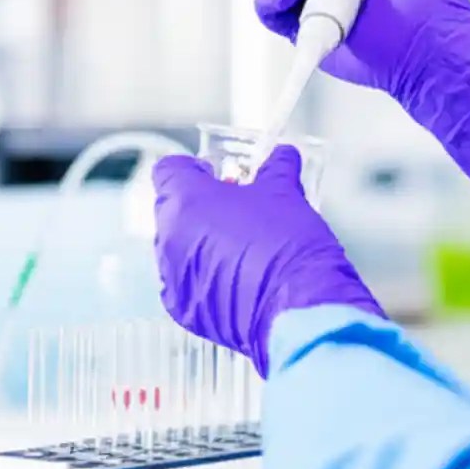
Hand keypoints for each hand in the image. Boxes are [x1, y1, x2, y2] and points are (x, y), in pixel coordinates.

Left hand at [153, 146, 383, 376]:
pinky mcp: (184, 311)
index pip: (170, 169)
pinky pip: (188, 285)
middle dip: (202, 208)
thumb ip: (277, 169)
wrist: (300, 307)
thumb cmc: (288, 248)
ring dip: (203, 244)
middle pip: (173, 210)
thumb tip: (282, 157)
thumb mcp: (286, 193)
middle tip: (238, 212)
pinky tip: (242, 279)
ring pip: (179, 249)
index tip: (217, 176)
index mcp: (186, 201)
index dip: (195, 169)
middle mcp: (169, 239)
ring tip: (244, 249)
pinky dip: (208, 279)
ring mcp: (173, 278)